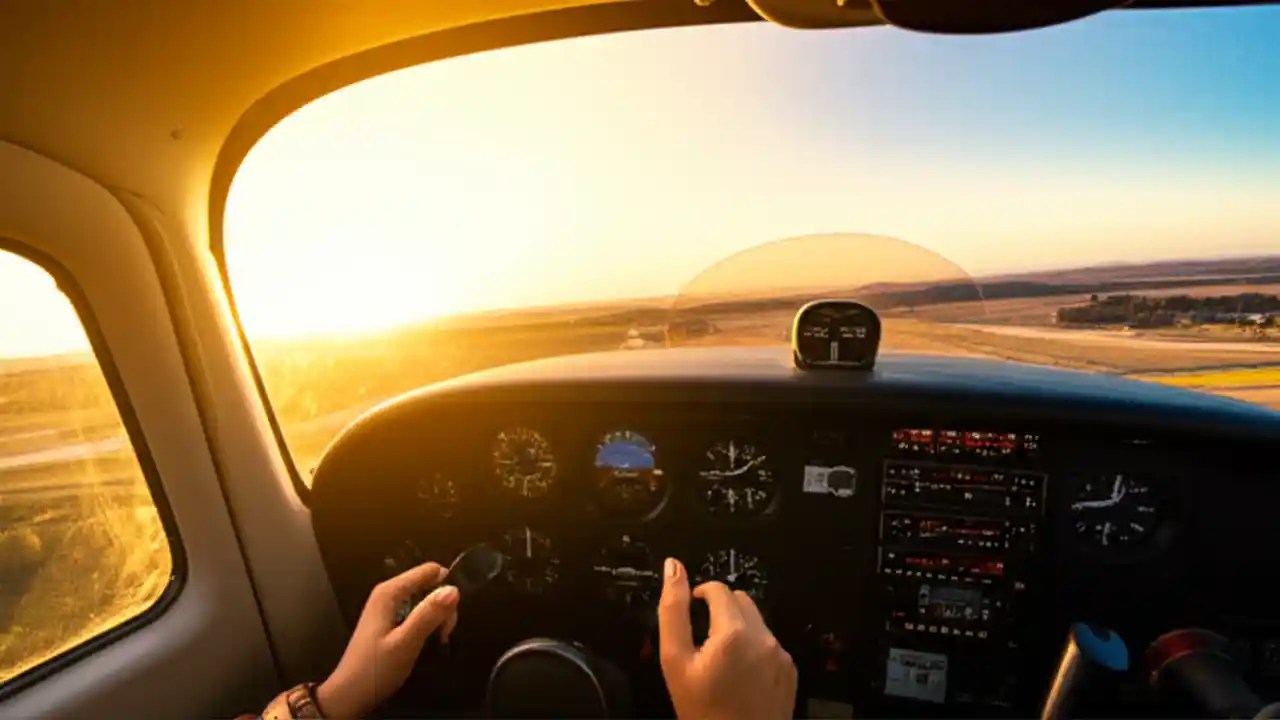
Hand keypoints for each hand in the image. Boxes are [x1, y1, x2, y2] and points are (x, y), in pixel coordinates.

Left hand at [317, 562, 459, 717]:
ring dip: (436, 619)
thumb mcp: (405, 642)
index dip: (446, 588)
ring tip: (435, 642)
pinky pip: (417, 613)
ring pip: (426, 601)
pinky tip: (425, 643)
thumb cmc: (376, 669)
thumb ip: (429, 615)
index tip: (449, 615)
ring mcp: (389, 608)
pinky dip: (427, 626)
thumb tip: (454, 589)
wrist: (349, 695)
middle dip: (442, 607)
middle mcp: (389, 594)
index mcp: (390, 592)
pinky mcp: (391, 621)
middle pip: (429, 586)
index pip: (430, 570)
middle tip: (442, 635)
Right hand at [657, 558, 796, 719]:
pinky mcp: (790, 671)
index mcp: (734, 632)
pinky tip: (739, 675)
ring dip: (738, 629)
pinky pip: (769, 645)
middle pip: (740, 601)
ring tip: (720, 661)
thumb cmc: (702, 711)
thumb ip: (672, 610)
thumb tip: (673, 567)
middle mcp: (764, 638)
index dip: (701, 594)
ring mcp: (781, 655)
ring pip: (757, 622)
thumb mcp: (675, 663)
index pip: (718, 589)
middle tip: (702, 640)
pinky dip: (753, 649)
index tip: (691, 613)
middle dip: (721, 610)